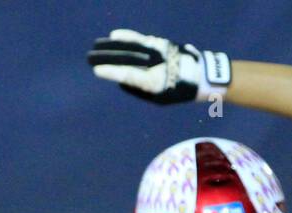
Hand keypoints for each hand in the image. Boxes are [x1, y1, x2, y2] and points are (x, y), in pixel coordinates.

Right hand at [87, 29, 230, 104]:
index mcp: (153, 81)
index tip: (97, 71)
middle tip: (89, 57)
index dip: (111, 73)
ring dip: (113, 45)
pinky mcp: (161, 43)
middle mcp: (154, 63)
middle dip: (106, 57)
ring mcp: (158, 50)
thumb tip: (120, 79)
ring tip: (98, 44)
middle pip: (126, 57)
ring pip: (131, 45)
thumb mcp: (158, 99)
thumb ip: (138, 90)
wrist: (202, 75)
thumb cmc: (178, 91)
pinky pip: (140, 39)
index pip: (128, 75)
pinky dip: (127, 37)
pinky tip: (115, 35)